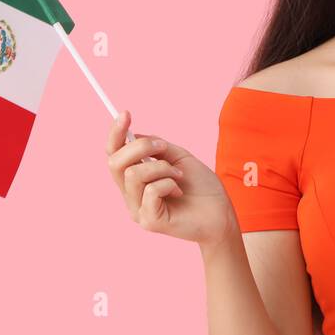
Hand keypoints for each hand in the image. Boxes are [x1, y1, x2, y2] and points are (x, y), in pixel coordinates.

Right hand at [105, 109, 238, 245]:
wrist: (221, 213)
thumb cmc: (202, 187)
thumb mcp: (179, 158)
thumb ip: (156, 147)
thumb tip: (134, 136)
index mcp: (135, 179)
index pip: (113, 155)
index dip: (115, 134)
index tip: (125, 113)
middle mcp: (131, 195)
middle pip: (115, 163)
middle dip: (140, 147)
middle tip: (164, 148)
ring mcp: (137, 209)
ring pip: (133, 174)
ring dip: (162, 168)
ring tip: (178, 176)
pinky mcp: (149, 221)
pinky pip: (150, 191)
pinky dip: (168, 184)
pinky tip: (179, 192)